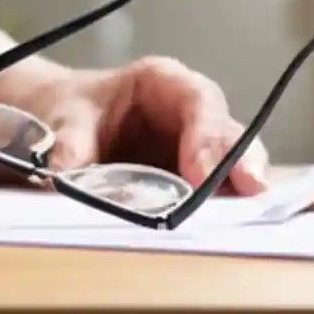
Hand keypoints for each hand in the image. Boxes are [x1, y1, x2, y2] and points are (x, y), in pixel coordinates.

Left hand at [0, 56, 269, 195]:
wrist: (61, 128)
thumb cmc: (72, 111)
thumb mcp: (65, 117)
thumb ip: (69, 140)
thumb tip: (62, 172)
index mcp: (164, 83)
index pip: (198, 101)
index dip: (208, 136)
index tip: (204, 172)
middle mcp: (191, 115)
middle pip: (228, 134)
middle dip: (241, 162)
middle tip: (252, 189)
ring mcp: (197, 150)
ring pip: (231, 166)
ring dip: (237, 192)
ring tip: (244, 218)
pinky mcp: (193, 182)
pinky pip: (215, 195)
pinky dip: (219, 212)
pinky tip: (223, 230)